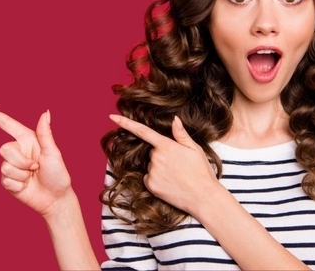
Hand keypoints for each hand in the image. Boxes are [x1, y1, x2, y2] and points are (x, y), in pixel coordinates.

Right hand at [0, 101, 73, 217]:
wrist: (55, 199)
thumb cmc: (58, 175)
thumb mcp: (53, 153)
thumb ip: (45, 134)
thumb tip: (45, 113)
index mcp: (27, 139)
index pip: (5, 123)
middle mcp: (17, 150)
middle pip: (4, 149)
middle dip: (21, 161)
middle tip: (35, 167)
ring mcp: (11, 166)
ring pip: (5, 166)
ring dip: (21, 174)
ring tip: (31, 177)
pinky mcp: (7, 180)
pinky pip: (5, 180)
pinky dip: (18, 185)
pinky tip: (26, 187)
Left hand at [109, 113, 230, 213]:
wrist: (202, 197)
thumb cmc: (201, 172)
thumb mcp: (195, 149)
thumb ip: (181, 134)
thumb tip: (174, 119)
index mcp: (166, 146)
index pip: (142, 131)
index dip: (126, 123)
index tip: (112, 117)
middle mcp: (156, 158)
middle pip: (152, 152)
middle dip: (162, 155)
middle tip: (178, 165)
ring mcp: (152, 172)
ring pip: (151, 165)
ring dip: (160, 168)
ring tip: (177, 176)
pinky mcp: (150, 185)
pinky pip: (149, 177)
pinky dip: (157, 180)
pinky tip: (170, 184)